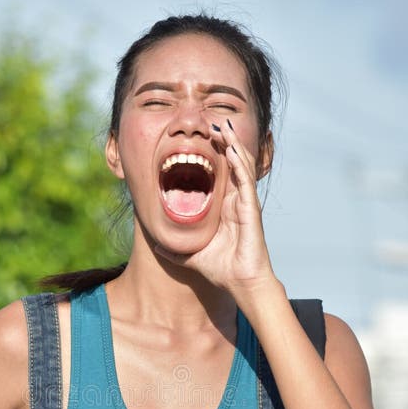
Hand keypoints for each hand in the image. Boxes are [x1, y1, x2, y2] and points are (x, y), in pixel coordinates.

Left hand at [156, 120, 277, 303]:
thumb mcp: (190, 256)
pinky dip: (240, 161)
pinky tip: (232, 147)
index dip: (209, 157)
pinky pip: (245, 179)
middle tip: (208, 125)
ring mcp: (243, 202)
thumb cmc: (221, 269)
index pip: (216, 175)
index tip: (197, 142)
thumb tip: (156, 246)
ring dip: (232, 144)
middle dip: (221, 143)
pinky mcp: (250, 207)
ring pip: (240, 165)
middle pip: (229, 163)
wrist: (239, 282)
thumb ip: (174, 249)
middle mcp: (234, 201)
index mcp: (222, 208)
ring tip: (222, 127)